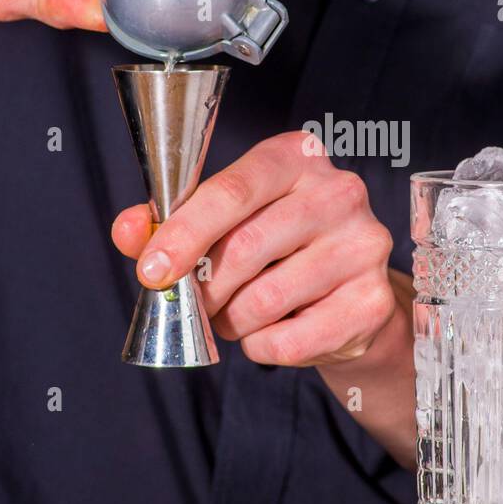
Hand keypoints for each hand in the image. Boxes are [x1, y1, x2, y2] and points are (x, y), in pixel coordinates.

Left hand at [111, 131, 398, 366]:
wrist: (348, 296)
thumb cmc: (276, 247)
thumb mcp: (223, 223)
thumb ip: (170, 225)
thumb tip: (129, 232)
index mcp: (295, 156)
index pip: (232, 190)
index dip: (184, 233)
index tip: (151, 271)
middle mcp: (340, 192)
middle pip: (246, 248)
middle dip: (205, 288)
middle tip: (196, 303)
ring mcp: (363, 245)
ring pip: (265, 300)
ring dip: (233, 321)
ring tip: (238, 315)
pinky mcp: (373, 301)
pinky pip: (289, 340)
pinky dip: (262, 347)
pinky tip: (273, 331)